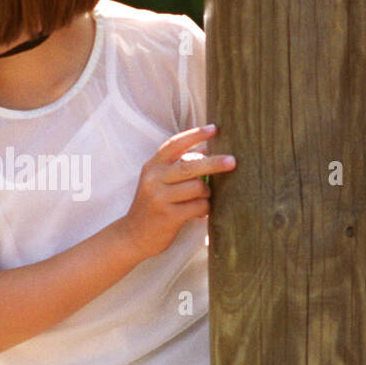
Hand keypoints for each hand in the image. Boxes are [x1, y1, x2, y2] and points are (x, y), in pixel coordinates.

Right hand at [118, 124, 236, 261]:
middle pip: (192, 165)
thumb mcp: (156, 181)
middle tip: (232, 161)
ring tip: (202, 199)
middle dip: (215, 162)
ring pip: (199, 187)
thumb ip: (176, 166)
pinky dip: (205, 208)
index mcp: (152, 166)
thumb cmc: (152, 205)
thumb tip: (206, 150)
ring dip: (207, 193)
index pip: (175, 144)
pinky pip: (199, 206)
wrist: (133, 235)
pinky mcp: (169, 216)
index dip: (195, 135)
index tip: (214, 129)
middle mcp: (154, 179)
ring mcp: (160, 198)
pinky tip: (200, 212)